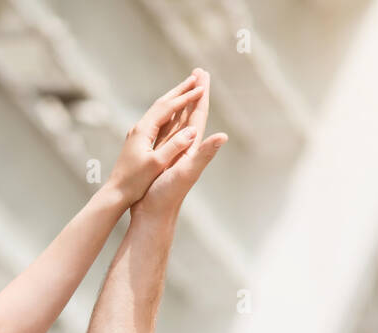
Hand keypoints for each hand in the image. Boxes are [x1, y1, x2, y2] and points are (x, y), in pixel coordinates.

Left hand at [105, 74, 207, 208]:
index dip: (186, 98)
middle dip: (180, 89)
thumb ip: (174, 146)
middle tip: (197, 76)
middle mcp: (139, 128)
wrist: (115, 194)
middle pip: (162, 102)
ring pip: (158, 109)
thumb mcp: (156, 164)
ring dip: (174, 98)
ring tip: (187, 88)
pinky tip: (171, 112)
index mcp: (144, 130)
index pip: (168, 107)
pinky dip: (168, 111)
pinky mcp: (138, 141)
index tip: (202, 88)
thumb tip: (192, 130)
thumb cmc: (135, 182)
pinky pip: (156, 120)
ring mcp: (138, 134)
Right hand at [132, 68, 226, 220]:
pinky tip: (164, 119)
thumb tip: (223, 137)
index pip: (199, 114)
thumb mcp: (188, 172)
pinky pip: (165, 134)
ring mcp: (173, 154)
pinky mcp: (161, 160)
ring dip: (182, 105)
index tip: (203, 73)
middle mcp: (185, 148)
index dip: (202, 93)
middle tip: (197, 73)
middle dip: (194, 93)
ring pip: (179, 122)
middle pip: (191, 114)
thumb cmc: (169, 195)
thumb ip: (205, 153)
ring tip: (183, 90)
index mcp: (192, 147)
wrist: (154, 215)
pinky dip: (166, 122)